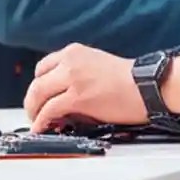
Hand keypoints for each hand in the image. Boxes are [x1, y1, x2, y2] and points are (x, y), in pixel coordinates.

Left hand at [23, 43, 145, 133]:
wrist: (148, 85)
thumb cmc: (131, 79)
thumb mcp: (96, 64)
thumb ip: (76, 74)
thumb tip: (62, 94)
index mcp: (74, 52)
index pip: (43, 67)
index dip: (39, 84)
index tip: (39, 95)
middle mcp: (70, 62)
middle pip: (37, 81)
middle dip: (32, 99)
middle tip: (33, 111)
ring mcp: (72, 78)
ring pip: (39, 94)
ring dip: (34, 110)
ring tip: (36, 121)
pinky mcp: (78, 97)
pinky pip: (50, 110)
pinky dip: (41, 120)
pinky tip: (41, 127)